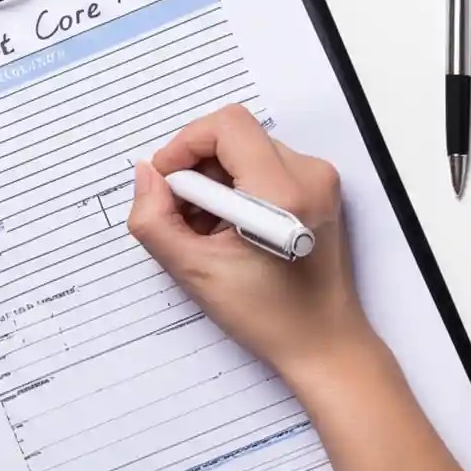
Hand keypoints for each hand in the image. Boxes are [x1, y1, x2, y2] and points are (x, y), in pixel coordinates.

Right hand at [127, 104, 370, 382]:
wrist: (324, 343)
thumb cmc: (268, 316)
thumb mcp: (194, 271)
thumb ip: (154, 219)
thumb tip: (146, 175)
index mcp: (282, 192)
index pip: (226, 127)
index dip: (185, 144)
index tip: (165, 182)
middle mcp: (309, 175)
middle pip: (235, 137)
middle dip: (197, 169)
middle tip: (181, 215)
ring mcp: (319, 180)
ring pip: (247, 151)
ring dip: (215, 181)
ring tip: (206, 230)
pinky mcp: (320, 190)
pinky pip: (265, 167)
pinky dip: (237, 189)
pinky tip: (229, 230)